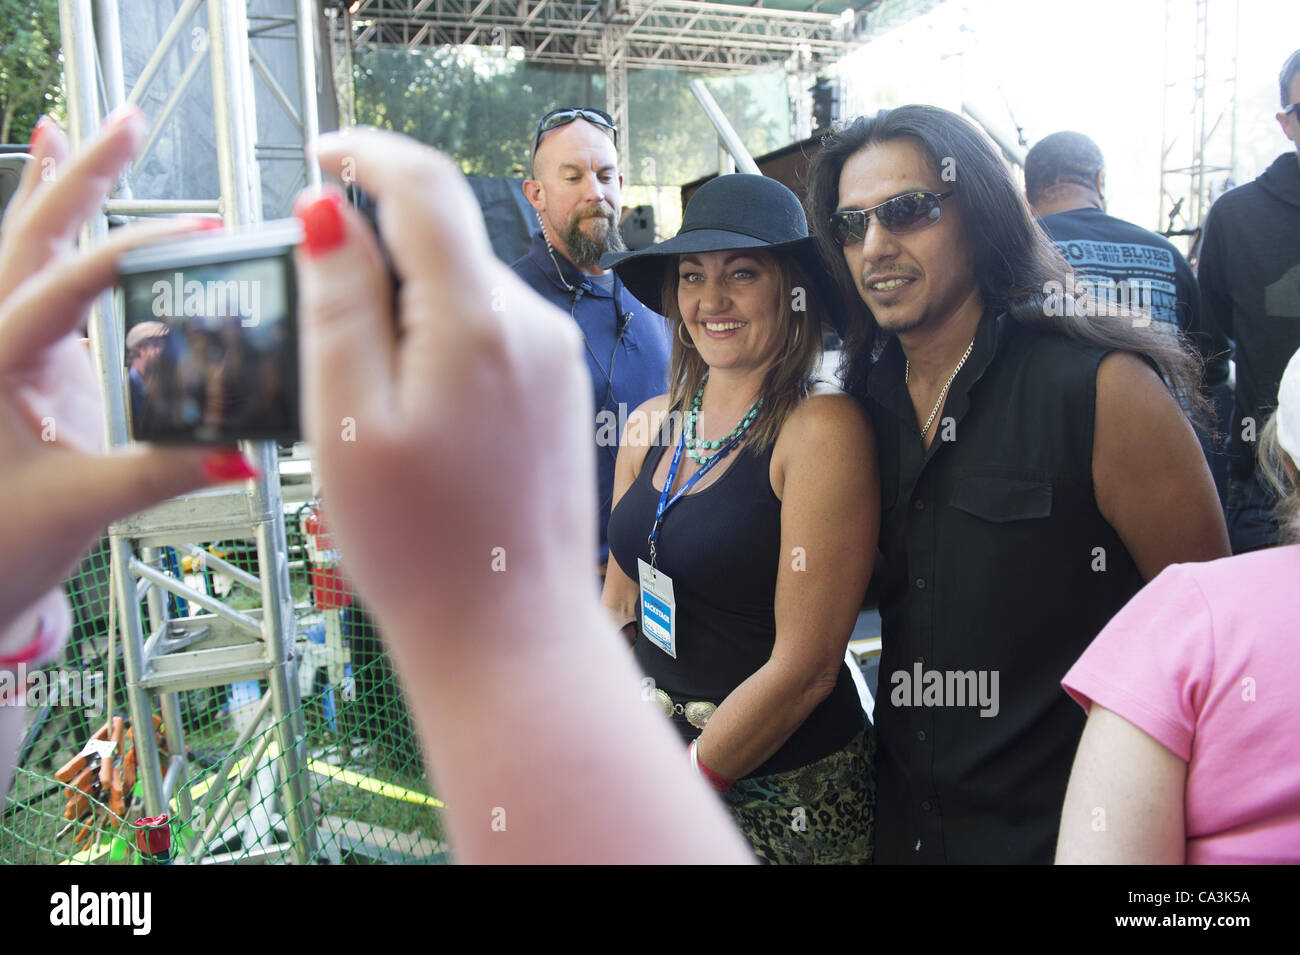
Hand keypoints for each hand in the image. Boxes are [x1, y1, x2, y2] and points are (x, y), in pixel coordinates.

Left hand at [0, 109, 252, 651]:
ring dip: (58, 188)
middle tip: (128, 123)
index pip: (69, 283)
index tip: (203, 232)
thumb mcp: (81, 508)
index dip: (138, 252)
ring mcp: (0, 348)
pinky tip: (51, 187)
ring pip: (22, 246)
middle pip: (32, 234)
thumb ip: (161, 473)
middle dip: (81, 174)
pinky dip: (45, 227)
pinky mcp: (20, 364)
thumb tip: (241, 451)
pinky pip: (30, 277)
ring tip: (84, 130)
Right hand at [292, 130, 750, 862]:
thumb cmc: (422, 548)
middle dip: (379, 253)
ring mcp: (559, 360)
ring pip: (469, 290)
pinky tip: (419, 416)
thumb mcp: (348, 421)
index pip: (427, 188)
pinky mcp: (565, 392)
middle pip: (446, 242)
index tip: (322, 158)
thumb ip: (339, 304)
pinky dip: (446, 343)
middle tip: (320, 322)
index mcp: (479, 323)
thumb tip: (332, 210)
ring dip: (411, 307)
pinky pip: (495, 335)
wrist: (512, 635)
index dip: (368, 156)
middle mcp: (536, 326)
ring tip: (369, 399)